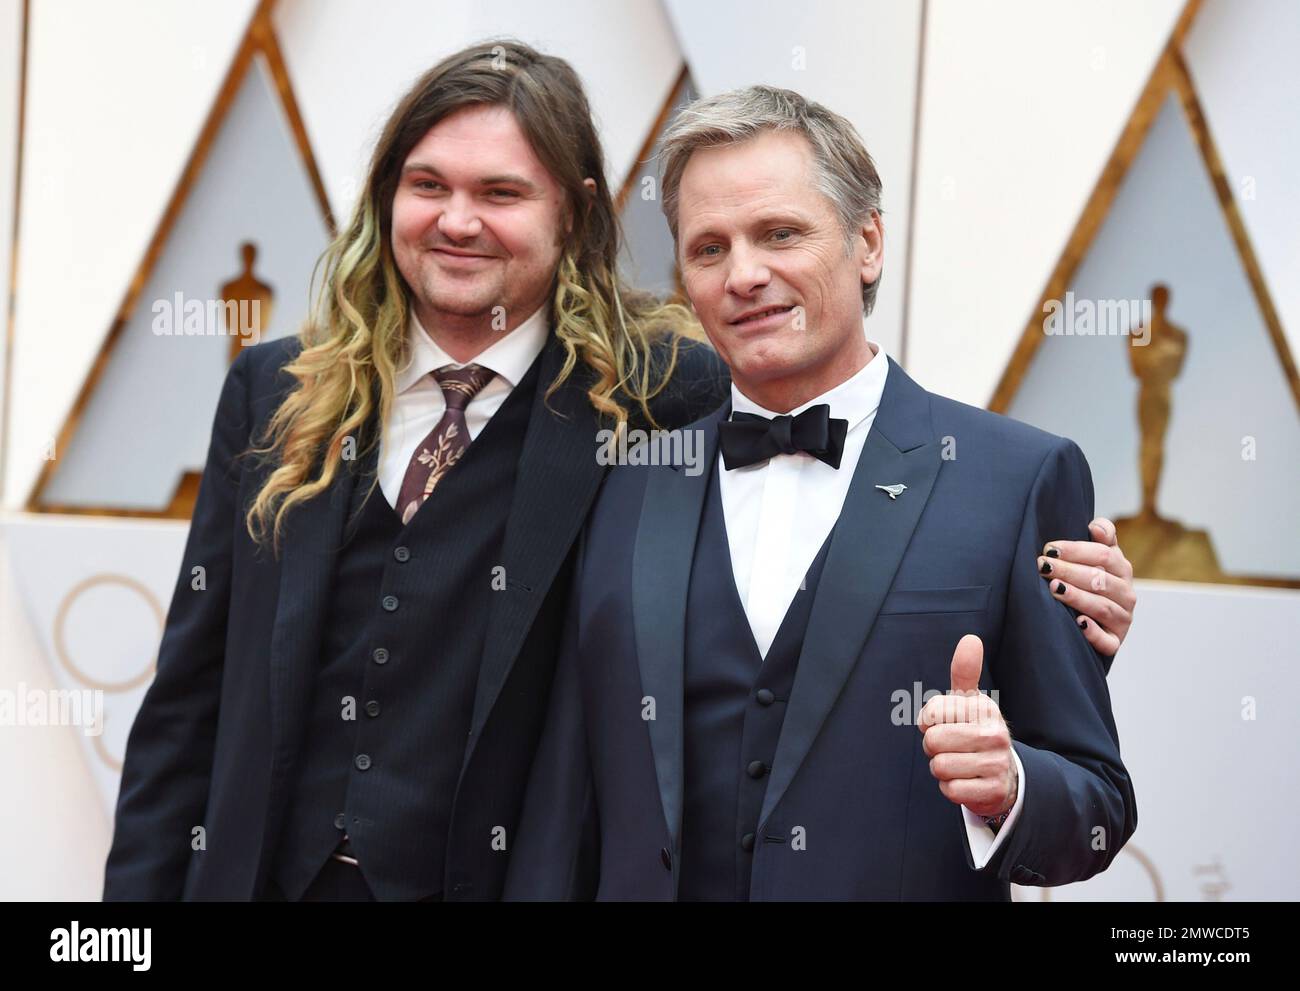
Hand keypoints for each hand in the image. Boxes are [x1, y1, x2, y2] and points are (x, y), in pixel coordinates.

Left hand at [918, 634, 1016, 818]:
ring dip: (942, 769)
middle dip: (933, 747)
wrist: (1003, 774)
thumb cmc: (975, 731)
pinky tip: (966, 781)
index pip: (931, 712)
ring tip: (959, 763)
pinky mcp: (994, 791)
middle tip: (951, 747)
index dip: (928, 721)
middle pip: (932, 741)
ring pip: (939, 767)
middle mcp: (995, 733)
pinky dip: (951, 788)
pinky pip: (950, 790)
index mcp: (984, 708)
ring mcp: (997, 764)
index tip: (943, 723)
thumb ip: (964, 671)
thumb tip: (970, 639)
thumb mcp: (969, 701)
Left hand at [1038, 516, 1135, 656]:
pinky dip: (1093, 632)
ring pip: (1102, 607)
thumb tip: (1096, 526)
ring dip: (1077, 597)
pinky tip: (1078, 623)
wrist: (1093, 625)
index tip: (1049, 548)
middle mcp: (1126, 595)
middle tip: (1043, 566)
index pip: (1104, 555)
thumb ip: (1102, 540)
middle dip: (1070, 571)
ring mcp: (1122, 621)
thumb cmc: (1090, 584)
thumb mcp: (1098, 560)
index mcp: (1122, 570)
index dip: (1076, 550)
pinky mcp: (1114, 643)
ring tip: (1054, 589)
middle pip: (1100, 580)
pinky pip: (1107, 641)